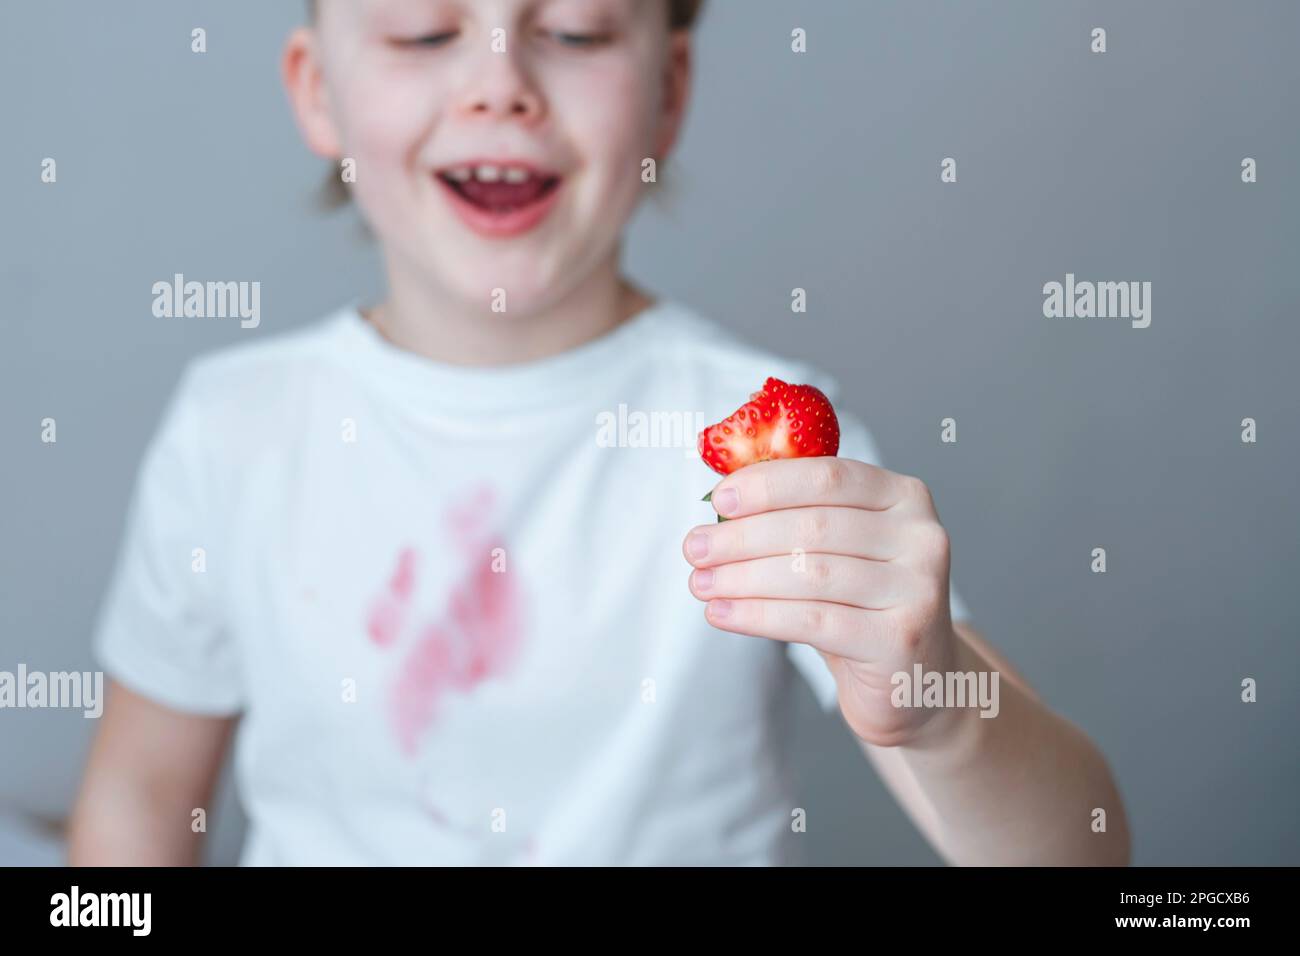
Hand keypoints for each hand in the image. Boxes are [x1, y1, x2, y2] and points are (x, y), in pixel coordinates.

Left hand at [682, 457, 959, 746]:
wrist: (911, 679)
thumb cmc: (861, 604)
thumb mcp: (839, 548)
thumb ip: (796, 515)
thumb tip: (721, 501)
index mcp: (905, 496)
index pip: (827, 477)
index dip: (767, 485)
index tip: (718, 499)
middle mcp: (922, 537)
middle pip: (813, 526)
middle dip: (742, 536)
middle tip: (695, 547)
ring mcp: (917, 589)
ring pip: (809, 574)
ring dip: (742, 577)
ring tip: (701, 582)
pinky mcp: (900, 639)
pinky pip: (813, 621)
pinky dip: (757, 615)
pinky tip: (721, 613)